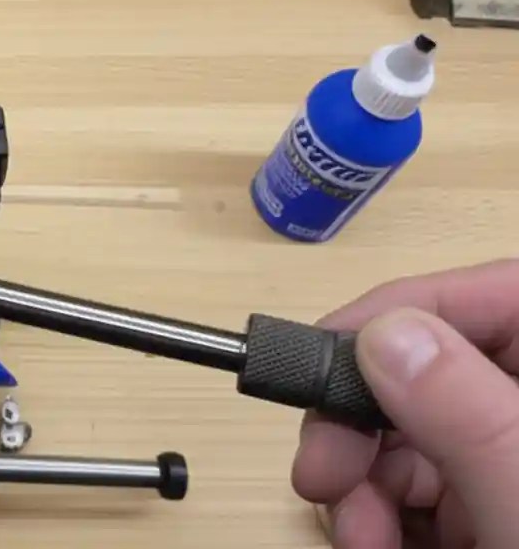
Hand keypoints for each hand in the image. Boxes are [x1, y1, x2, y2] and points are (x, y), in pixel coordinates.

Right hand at [293, 260, 518, 548]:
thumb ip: (464, 412)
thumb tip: (385, 333)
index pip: (499, 296)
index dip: (410, 307)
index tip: (328, 352)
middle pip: (430, 372)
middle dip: (359, 419)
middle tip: (320, 469)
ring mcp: (503, 469)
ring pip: (404, 438)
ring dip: (356, 482)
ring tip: (355, 535)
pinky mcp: (482, 519)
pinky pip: (407, 494)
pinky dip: (371, 516)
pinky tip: (369, 544)